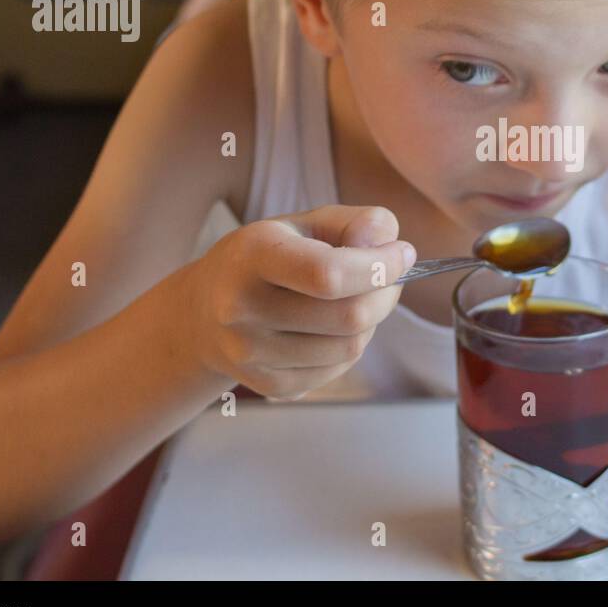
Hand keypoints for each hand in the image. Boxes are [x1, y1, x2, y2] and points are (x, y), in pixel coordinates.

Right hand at [180, 204, 414, 400]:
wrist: (204, 312)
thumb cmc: (269, 257)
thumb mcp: (305, 223)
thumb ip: (356, 222)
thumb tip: (390, 243)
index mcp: (252, 256)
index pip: (329, 274)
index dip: (379, 267)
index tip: (403, 253)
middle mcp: (242, 308)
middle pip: (348, 316)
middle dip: (385, 294)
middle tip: (389, 278)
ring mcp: (250, 353)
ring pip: (350, 347)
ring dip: (371, 321)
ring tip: (358, 299)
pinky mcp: (267, 385)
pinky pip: (336, 370)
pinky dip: (351, 346)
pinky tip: (335, 327)